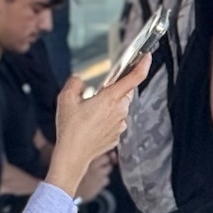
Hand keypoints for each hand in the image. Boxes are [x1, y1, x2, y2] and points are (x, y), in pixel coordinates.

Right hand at [49, 57, 146, 195]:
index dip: (143, 65)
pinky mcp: (117, 135)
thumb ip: (74, 83)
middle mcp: (120, 110)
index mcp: (111, 98)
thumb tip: (79, 80)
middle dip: (116, 90)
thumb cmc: (70, 129)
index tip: (147, 57)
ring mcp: (121, 124)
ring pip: (121, 108)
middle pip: (126, 93)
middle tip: (99, 93)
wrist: (72, 155)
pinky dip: (107, 120)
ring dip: (110, 106)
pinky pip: (116, 122)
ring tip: (90, 113)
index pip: (135, 77)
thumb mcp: (65, 99)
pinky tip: (93, 125)